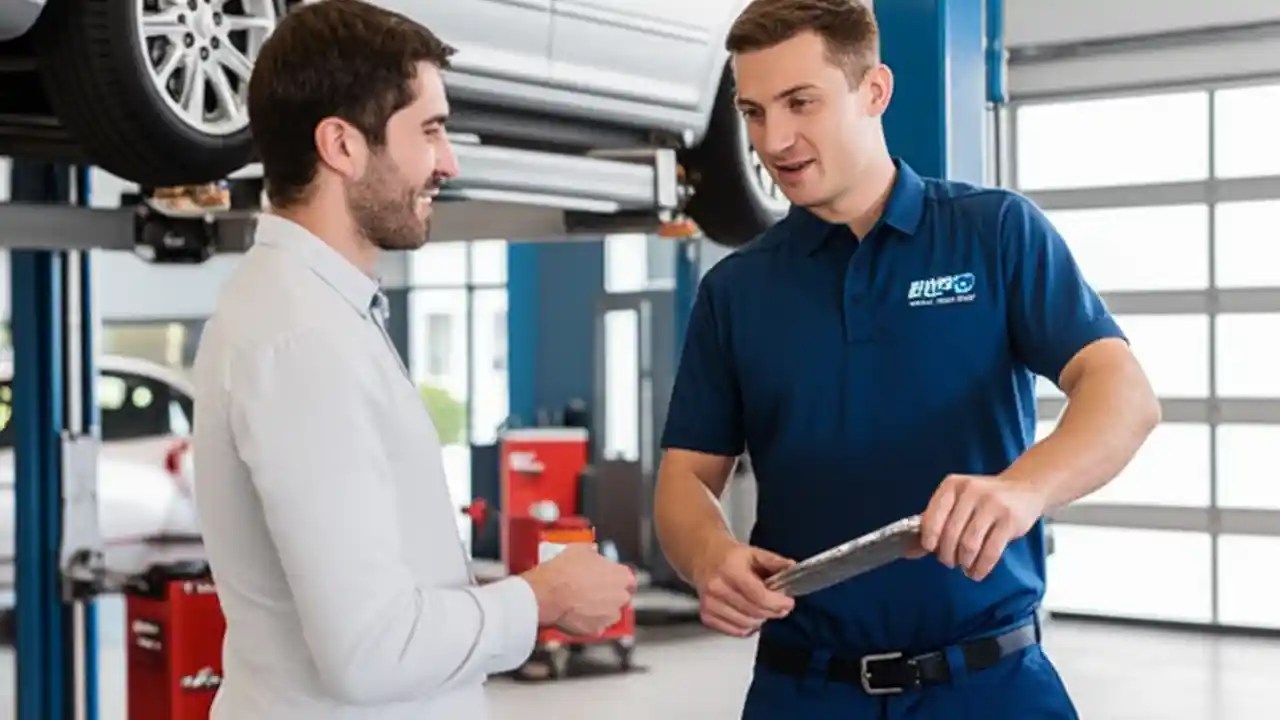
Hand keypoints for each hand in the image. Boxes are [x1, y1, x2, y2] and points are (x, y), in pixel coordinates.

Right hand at [520, 544, 636, 635]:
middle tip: (592, 591)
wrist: (548, 593)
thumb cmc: (564, 571)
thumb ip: (593, 553)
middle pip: (621, 598)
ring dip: (600, 610)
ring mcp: (610, 616)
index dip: (617, 579)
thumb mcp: (580, 549)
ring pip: (610, 614)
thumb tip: (592, 552)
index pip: (629, 580)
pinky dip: (588, 623)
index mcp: (621, 575)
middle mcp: (620, 597)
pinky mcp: (596, 630)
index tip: (609, 579)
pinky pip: (595, 627)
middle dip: (610, 596)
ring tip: (582, 604)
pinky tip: (576, 615)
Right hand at [692, 539, 795, 637]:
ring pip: (746, 624)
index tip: (788, 602)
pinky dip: (747, 627)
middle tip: (781, 606)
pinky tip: (750, 615)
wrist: (703, 557)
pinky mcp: (706, 615)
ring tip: (764, 608)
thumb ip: (774, 561)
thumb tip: (792, 568)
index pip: (758, 595)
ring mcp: (710, 603)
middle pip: (754, 611)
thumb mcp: (754, 552)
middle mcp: (717, 587)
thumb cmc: (729, 556)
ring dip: (761, 619)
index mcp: (730, 569)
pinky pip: (735, 631)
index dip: (777, 602)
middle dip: (773, 611)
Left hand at [919, 474, 1046, 581]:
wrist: (1024, 488)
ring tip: (965, 567)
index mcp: (952, 485)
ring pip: (969, 544)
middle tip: (950, 562)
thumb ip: (934, 523)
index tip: (930, 549)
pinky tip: (977, 572)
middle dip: (947, 555)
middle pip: (950, 533)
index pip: (933, 515)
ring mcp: (992, 504)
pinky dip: (981, 567)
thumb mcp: (956, 502)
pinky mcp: (1009, 519)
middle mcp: (971, 491)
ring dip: (964, 562)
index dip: (928, 537)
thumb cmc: (982, 500)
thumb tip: (910, 551)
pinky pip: (991, 551)